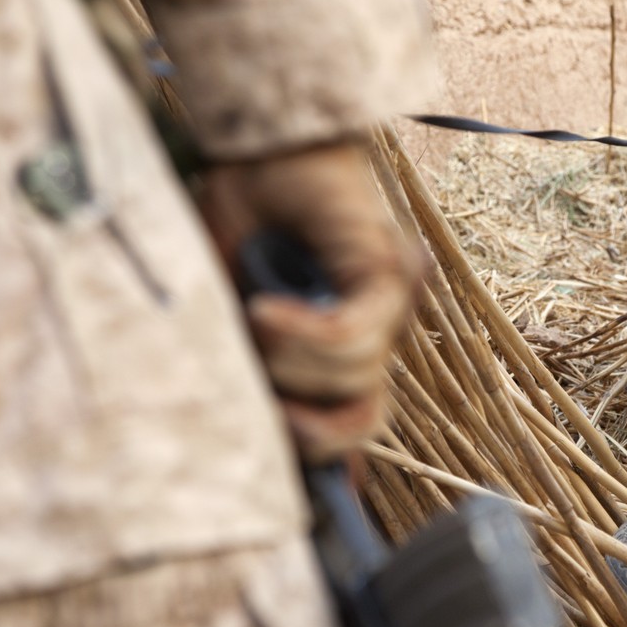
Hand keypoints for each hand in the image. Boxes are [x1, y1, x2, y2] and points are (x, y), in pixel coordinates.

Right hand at [200, 139, 421, 462]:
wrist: (264, 137)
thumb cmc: (245, 209)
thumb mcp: (230, 298)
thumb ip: (246, 359)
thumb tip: (252, 430)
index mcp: (354, 334)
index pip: (360, 419)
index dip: (329, 457)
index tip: (301, 490)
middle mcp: (386, 323)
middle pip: (366, 419)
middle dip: (307, 426)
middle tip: (262, 398)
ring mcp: (396, 298)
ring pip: (354, 379)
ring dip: (289, 365)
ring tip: (253, 317)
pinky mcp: (390, 269)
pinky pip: (353, 335)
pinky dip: (302, 334)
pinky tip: (264, 308)